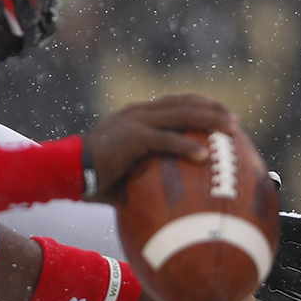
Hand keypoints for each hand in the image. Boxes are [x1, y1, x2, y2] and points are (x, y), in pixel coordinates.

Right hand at [82, 94, 236, 200]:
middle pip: (184, 103)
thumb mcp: (123, 171)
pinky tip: (204, 155)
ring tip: (230, 131)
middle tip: (234, 122)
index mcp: (135, 116)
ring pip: (181, 114)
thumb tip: (163, 197)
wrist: (66, 170)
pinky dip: (187, 145)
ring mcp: (136, 122)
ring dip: (209, 120)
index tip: (220, 114)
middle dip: (212, 109)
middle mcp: (137, 113)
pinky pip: (166, 140)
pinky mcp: (133, 137)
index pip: (174, 103)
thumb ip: (144, 174)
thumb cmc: (91, 177)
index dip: (199, 105)